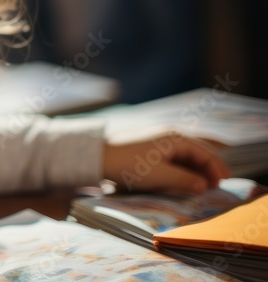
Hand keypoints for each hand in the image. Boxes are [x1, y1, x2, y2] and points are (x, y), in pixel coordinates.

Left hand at [102, 133, 230, 194]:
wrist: (96, 153)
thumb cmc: (128, 164)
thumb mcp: (159, 176)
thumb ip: (184, 181)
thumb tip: (204, 185)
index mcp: (174, 138)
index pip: (204, 152)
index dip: (216, 168)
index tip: (224, 182)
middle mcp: (168, 134)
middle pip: (196, 148)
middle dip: (210, 163)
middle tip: (222, 178)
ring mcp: (156, 138)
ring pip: (184, 150)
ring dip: (196, 163)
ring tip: (205, 177)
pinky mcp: (145, 144)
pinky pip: (172, 152)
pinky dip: (183, 162)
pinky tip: (183, 169)